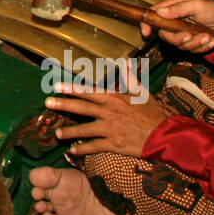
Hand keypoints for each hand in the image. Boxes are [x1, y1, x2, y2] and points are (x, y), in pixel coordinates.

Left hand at [44, 79, 169, 158]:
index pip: (88, 92)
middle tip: (47, 104)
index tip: (56, 87)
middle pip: (81, 108)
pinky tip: (73, 151)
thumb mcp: (143, 94)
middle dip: (62, 105)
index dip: (71, 89)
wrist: (166, 136)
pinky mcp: (114, 144)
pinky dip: (82, 149)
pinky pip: (93, 147)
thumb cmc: (155, 114)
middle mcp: (109, 112)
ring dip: (69, 132)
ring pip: (84, 130)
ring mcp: (110, 129)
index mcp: (115, 98)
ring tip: (57, 134)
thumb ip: (130, 79)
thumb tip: (125, 63)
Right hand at [144, 0, 213, 52]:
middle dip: (178, 38)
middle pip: (165, 35)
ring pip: (180, 45)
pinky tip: (212, 40)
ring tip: (207, 36)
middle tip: (190, 35)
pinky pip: (192, 50)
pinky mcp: (194, 44)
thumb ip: (178, 9)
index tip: (146, 33)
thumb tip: (159, 12)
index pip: (154, 15)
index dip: (147, 24)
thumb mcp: (197, 5)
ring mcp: (184, 34)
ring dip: (195, 43)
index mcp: (173, 8)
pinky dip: (203, 47)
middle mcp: (176, 22)